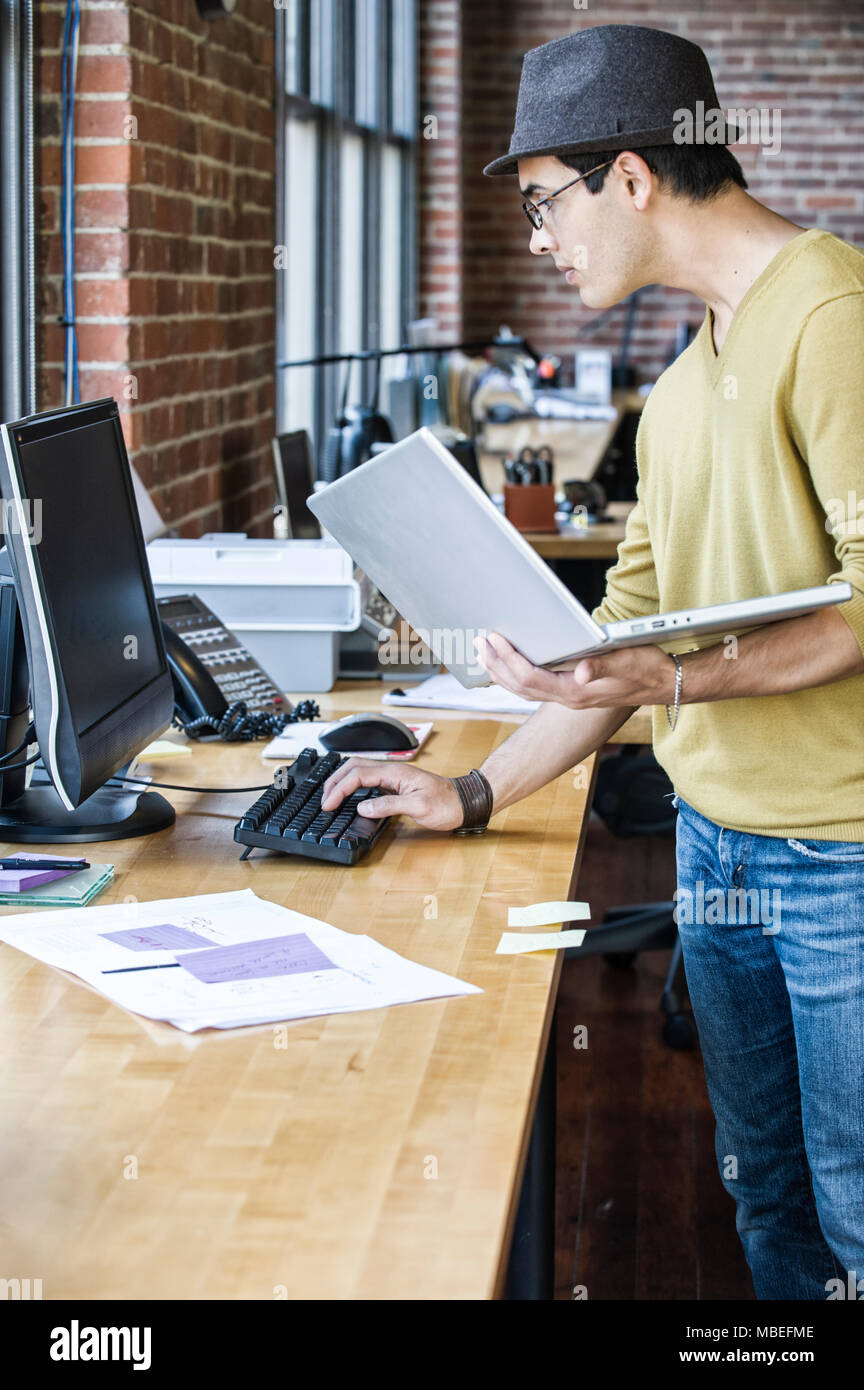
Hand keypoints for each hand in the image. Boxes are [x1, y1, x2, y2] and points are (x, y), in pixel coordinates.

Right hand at [321, 758, 464, 831]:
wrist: (465, 802)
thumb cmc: (447, 804)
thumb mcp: (418, 807)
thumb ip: (389, 806)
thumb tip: (362, 807)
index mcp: (395, 772)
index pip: (357, 775)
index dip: (339, 789)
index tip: (328, 804)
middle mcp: (392, 771)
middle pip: (354, 767)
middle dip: (335, 780)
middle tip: (323, 799)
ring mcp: (394, 776)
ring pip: (360, 771)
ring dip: (342, 781)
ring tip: (331, 795)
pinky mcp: (396, 784)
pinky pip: (369, 780)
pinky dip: (353, 785)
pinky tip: (350, 795)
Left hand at [476, 632, 676, 709]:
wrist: (665, 683)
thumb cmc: (648, 668)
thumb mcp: (629, 660)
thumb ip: (604, 665)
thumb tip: (582, 671)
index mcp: (577, 692)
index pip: (531, 678)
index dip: (509, 659)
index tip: (494, 639)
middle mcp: (568, 698)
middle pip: (520, 686)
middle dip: (496, 664)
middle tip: (478, 642)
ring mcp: (569, 697)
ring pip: (524, 689)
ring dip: (501, 670)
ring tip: (484, 651)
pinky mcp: (572, 691)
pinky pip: (534, 686)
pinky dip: (515, 674)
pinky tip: (507, 662)